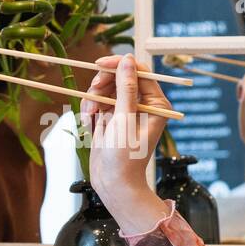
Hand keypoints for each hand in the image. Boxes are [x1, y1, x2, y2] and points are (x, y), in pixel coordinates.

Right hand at [81, 54, 172, 233]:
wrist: (114, 185)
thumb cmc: (125, 157)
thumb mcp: (124, 120)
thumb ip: (125, 88)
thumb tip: (127, 60)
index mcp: (156, 104)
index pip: (139, 72)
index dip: (119, 65)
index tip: (99, 65)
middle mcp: (143, 105)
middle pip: (119, 78)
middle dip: (102, 85)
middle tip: (92, 95)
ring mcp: (126, 111)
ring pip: (105, 89)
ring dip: (93, 99)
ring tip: (90, 117)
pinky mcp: (111, 119)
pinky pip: (97, 103)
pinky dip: (90, 110)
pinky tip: (88, 124)